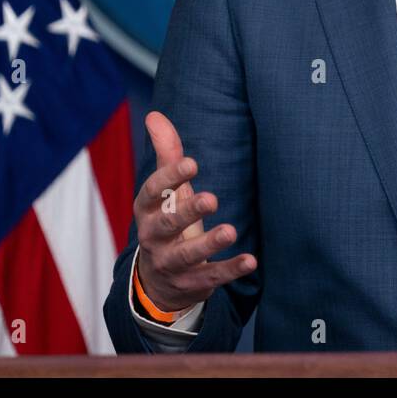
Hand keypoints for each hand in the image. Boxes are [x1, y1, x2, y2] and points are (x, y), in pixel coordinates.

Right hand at [133, 111, 257, 313]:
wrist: (157, 279)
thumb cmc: (166, 220)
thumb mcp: (165, 190)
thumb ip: (166, 153)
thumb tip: (155, 114)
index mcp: (145, 210)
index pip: (152, 192)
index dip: (170, 178)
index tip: (192, 163)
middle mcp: (153, 237)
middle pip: (166, 225)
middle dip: (187, 212)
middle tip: (212, 198)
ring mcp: (170, 263)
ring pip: (187, 255)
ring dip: (209, 243)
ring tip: (231, 230)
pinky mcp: (191, 283)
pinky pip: (211, 277)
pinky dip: (230, 270)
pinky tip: (251, 260)